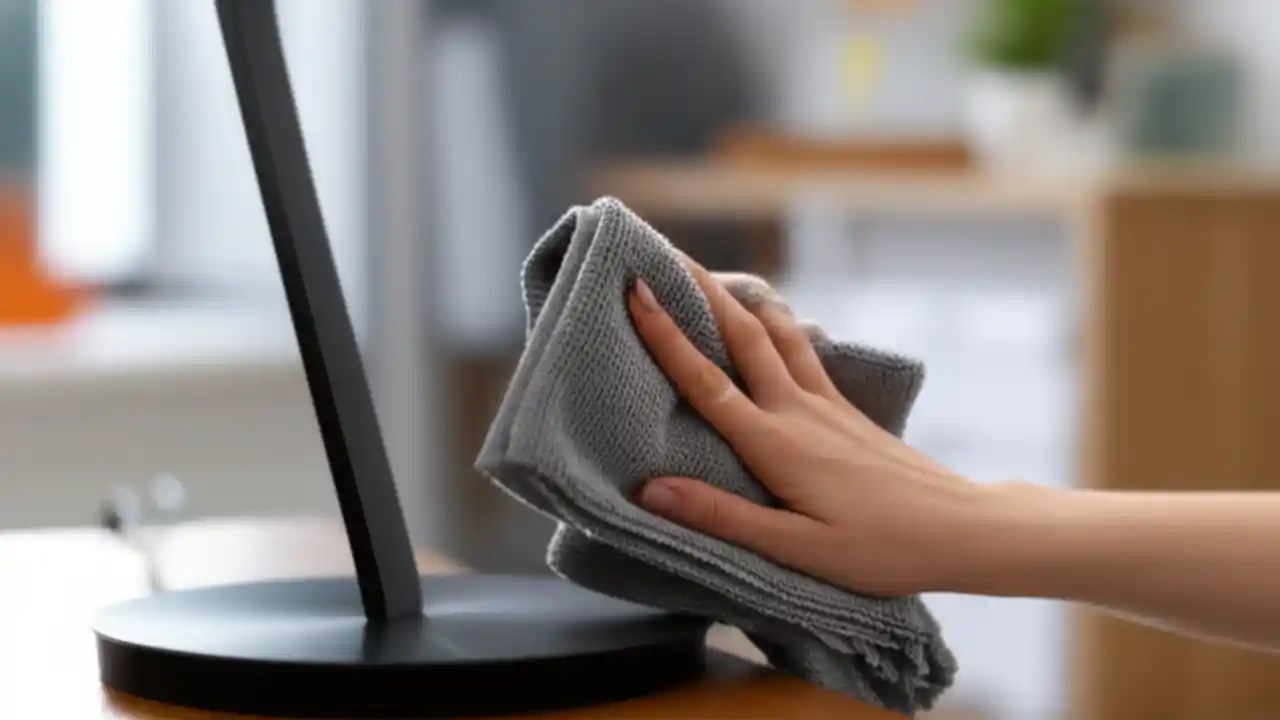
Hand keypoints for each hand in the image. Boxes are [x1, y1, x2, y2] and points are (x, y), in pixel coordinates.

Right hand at [628, 260, 1001, 596]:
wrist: (961, 529)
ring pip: (775, 332)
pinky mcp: (845, 410)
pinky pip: (801, 350)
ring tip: (707, 271)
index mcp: (777, 444)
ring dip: (738, 297)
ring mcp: (825, 405)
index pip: (707, 381)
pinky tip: (770, 316)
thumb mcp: (798, 549)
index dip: (666, 334)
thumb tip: (651, 489)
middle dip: (698, 290)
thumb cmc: (881, 550)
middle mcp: (798, 411)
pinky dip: (775, 322)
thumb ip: (723, 516)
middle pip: (741, 335)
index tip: (636, 288)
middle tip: (660, 253)